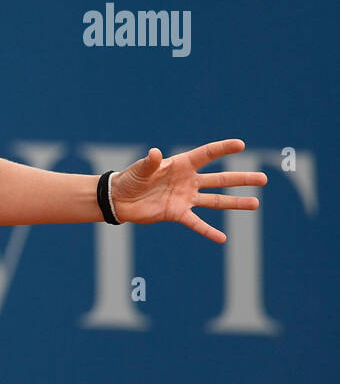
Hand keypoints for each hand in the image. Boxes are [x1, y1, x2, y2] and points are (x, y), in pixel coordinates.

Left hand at [110, 138, 266, 242]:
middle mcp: (188, 181)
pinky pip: (196, 223)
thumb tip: (155, 153)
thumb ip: (150, 163)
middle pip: (220, 179)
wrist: (120, 199)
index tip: (240, 144)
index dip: (222, 149)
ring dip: (235, 202)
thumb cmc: (131, 178)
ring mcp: (186, 198)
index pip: (206, 154)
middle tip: (263, 178)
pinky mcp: (178, 213)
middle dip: (241, 179)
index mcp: (181, 165)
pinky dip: (208, 231)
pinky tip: (223, 238)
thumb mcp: (140, 169)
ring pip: (215, 200)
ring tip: (256, 203)